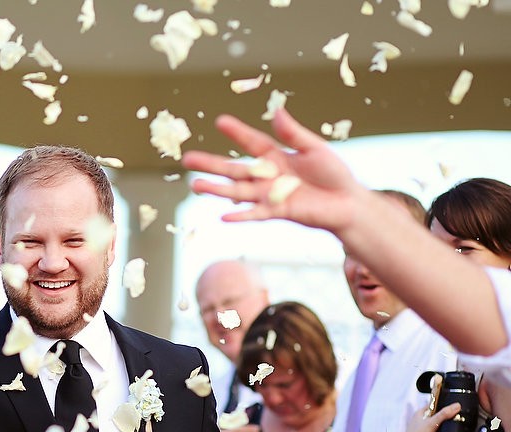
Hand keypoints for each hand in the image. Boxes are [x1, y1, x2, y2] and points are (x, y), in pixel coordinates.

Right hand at [182, 108, 366, 235]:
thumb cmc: (334, 173)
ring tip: (194, 186)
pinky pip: (256, 214)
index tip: (219, 121)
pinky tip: (223, 217)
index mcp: (276, 156)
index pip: (251, 142)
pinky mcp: (278, 213)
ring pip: (238, 191)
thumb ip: (293, 134)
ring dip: (216, 189)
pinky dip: (241, 216)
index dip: (237, 132)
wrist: (348, 202)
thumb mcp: (314, 148)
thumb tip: (277, 111)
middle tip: (186, 159)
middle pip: (234, 169)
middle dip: (210, 164)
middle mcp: (267, 176)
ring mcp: (270, 195)